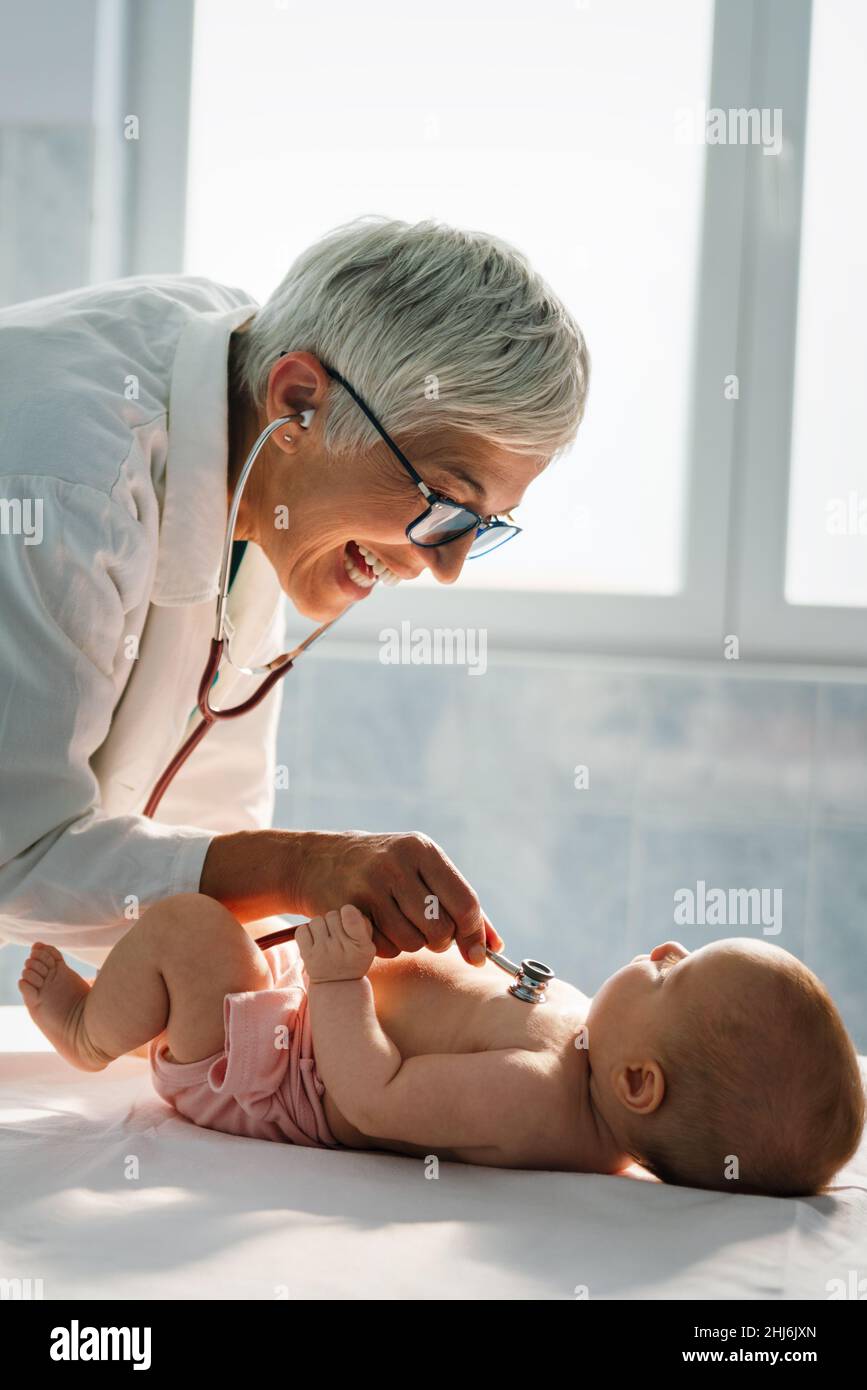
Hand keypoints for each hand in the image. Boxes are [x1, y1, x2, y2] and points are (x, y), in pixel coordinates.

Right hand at [292, 830, 504, 965]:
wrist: (317, 861)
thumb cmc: (383, 869)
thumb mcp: (422, 871)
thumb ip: (461, 906)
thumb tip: (495, 948)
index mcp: (423, 849)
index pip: (465, 903)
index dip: (474, 935)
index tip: (477, 955)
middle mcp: (397, 863)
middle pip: (440, 930)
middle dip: (439, 941)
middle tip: (426, 931)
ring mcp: (370, 885)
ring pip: (413, 944)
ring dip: (410, 944)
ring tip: (396, 924)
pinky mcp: (347, 909)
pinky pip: (383, 949)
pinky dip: (384, 947)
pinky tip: (373, 927)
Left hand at [296, 905, 376, 983]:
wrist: (337, 986)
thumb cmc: (354, 960)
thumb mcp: (367, 947)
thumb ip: (362, 924)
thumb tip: (347, 909)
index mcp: (361, 945)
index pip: (350, 914)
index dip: (348, 912)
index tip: (349, 919)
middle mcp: (341, 948)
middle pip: (332, 915)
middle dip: (335, 920)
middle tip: (338, 934)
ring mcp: (323, 952)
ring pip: (317, 921)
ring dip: (320, 926)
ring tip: (326, 938)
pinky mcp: (307, 956)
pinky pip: (302, 930)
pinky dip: (306, 932)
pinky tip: (314, 940)